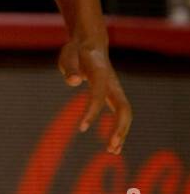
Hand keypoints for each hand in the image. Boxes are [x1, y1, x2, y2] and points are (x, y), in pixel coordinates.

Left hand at [57, 39, 132, 154]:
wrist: (91, 42)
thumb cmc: (76, 51)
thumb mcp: (68, 55)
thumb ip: (70, 68)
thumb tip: (73, 81)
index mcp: (100, 73)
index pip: (99, 95)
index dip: (91, 111)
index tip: (81, 128)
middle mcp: (112, 83)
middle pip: (124, 107)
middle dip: (119, 128)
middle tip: (111, 147)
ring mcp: (116, 89)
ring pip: (125, 113)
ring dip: (122, 132)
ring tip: (113, 151)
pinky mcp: (114, 95)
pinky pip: (121, 114)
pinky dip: (120, 130)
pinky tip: (113, 146)